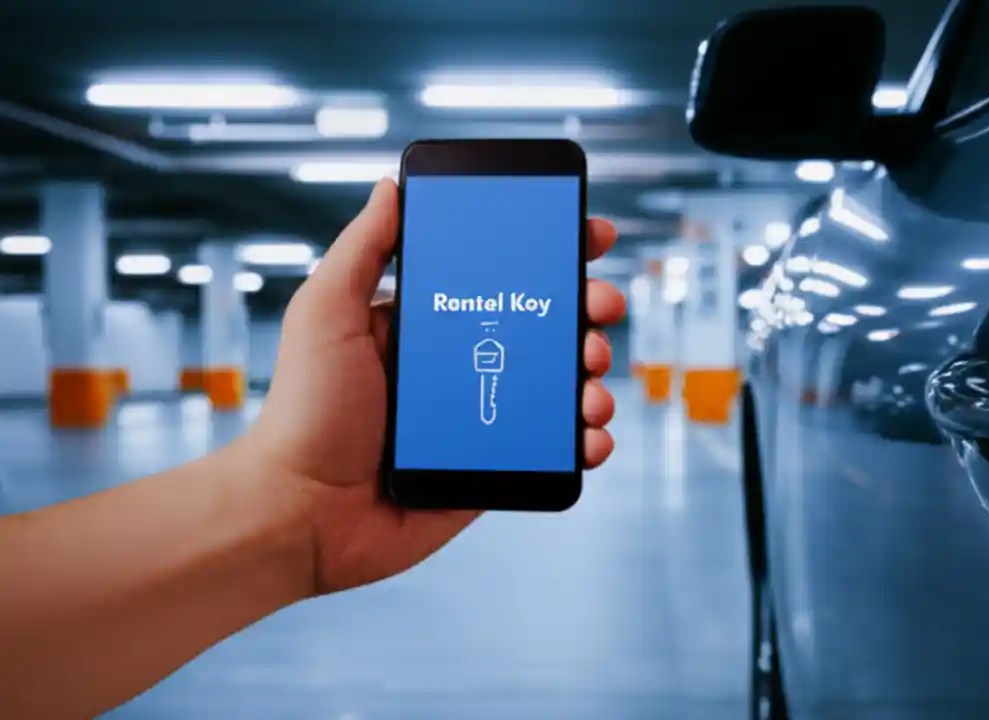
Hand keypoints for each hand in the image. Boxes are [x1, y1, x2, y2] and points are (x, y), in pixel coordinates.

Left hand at [244, 179, 625, 594]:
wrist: (303, 513)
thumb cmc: (303, 412)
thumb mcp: (325, 313)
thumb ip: (363, 250)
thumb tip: (392, 187)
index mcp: (428, 323)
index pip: (500, 276)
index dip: (549, 253)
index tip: (589, 236)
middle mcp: (461, 364)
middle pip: (545, 326)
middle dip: (586, 311)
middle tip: (599, 310)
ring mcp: (482, 416)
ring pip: (559, 386)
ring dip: (593, 376)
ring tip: (590, 382)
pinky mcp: (494, 466)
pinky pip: (554, 448)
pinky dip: (586, 440)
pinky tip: (590, 436)